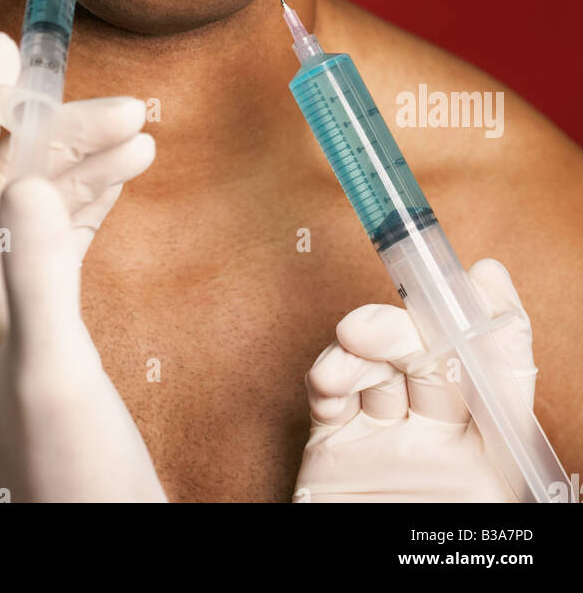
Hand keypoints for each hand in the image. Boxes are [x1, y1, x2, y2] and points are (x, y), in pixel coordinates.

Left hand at [0, 30, 167, 502]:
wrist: (98, 532)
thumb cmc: (71, 472)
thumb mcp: (54, 371)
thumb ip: (40, 275)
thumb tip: (25, 178)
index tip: (5, 47)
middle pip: (5, 181)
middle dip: (61, 133)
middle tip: (131, 105)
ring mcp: (11, 305)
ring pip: (39, 202)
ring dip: (87, 160)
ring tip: (145, 130)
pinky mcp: (49, 319)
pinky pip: (65, 232)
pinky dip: (98, 193)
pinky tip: (132, 169)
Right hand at [293, 258, 536, 502]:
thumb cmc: (441, 553)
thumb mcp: (493, 479)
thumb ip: (500, 393)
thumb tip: (496, 295)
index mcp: (492, 450)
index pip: (501, 369)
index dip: (495, 318)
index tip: (484, 276)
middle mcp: (440, 437)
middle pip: (429, 354)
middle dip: (403, 326)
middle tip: (370, 326)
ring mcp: (386, 439)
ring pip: (377, 364)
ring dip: (361, 346)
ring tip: (348, 348)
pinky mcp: (337, 450)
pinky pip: (332, 396)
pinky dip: (328, 379)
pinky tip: (330, 386)